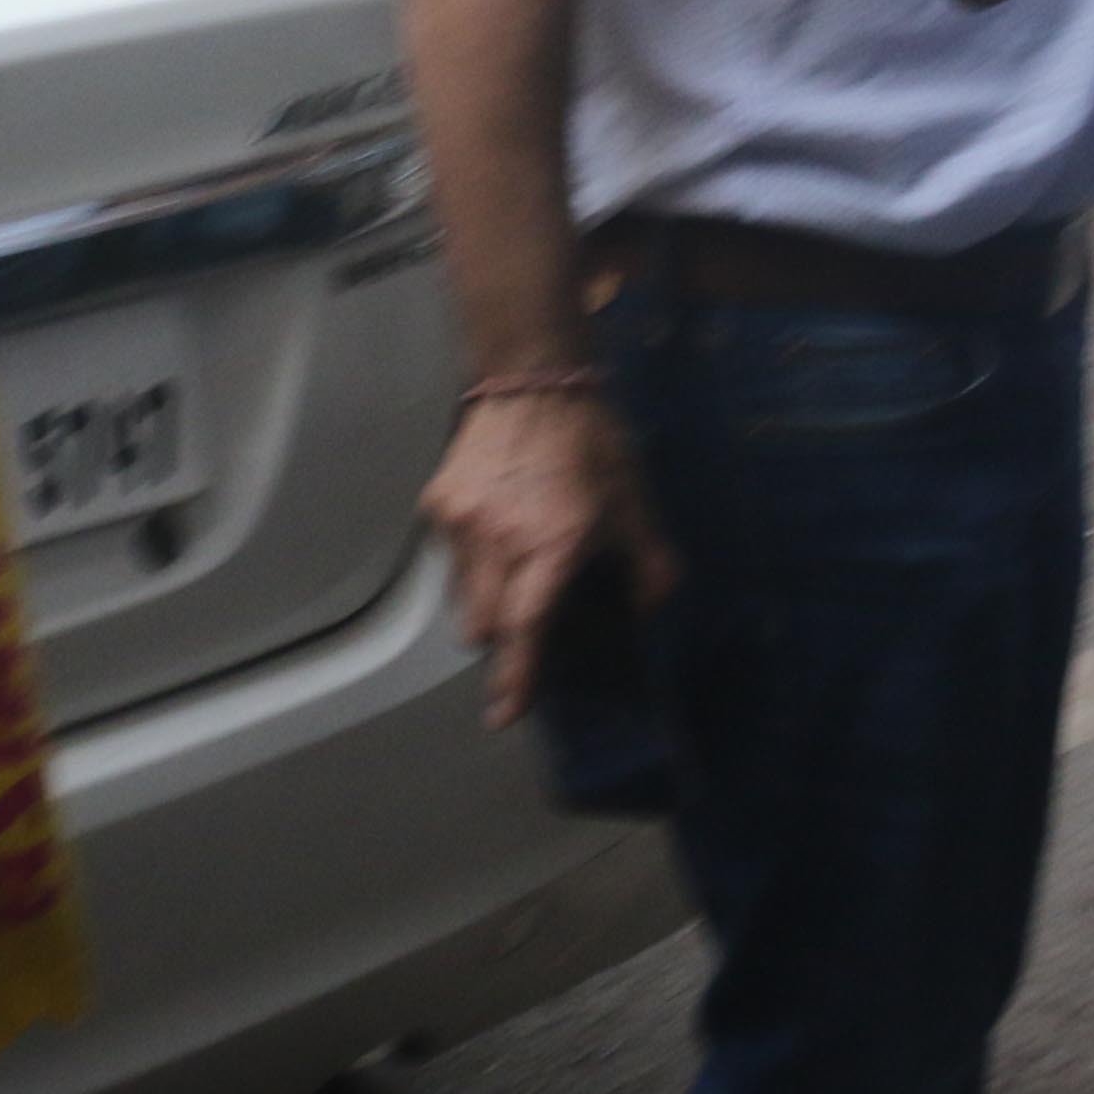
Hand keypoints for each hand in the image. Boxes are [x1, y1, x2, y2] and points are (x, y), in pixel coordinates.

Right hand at [420, 389, 674, 731]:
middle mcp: (497, 542)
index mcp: (550, 543)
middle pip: (483, 625)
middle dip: (504, 639)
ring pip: (462, 595)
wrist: (533, 379)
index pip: (526, 626)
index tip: (506, 714)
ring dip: (487, 600)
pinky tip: (500, 530)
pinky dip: (473, 561)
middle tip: (527, 628)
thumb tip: (657, 603)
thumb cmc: (590, 440)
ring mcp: (459, 525)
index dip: (517, 675)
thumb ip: (648, 557)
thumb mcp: (632, 498)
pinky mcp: (437, 506)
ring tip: (519, 569)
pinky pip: (450, 557)